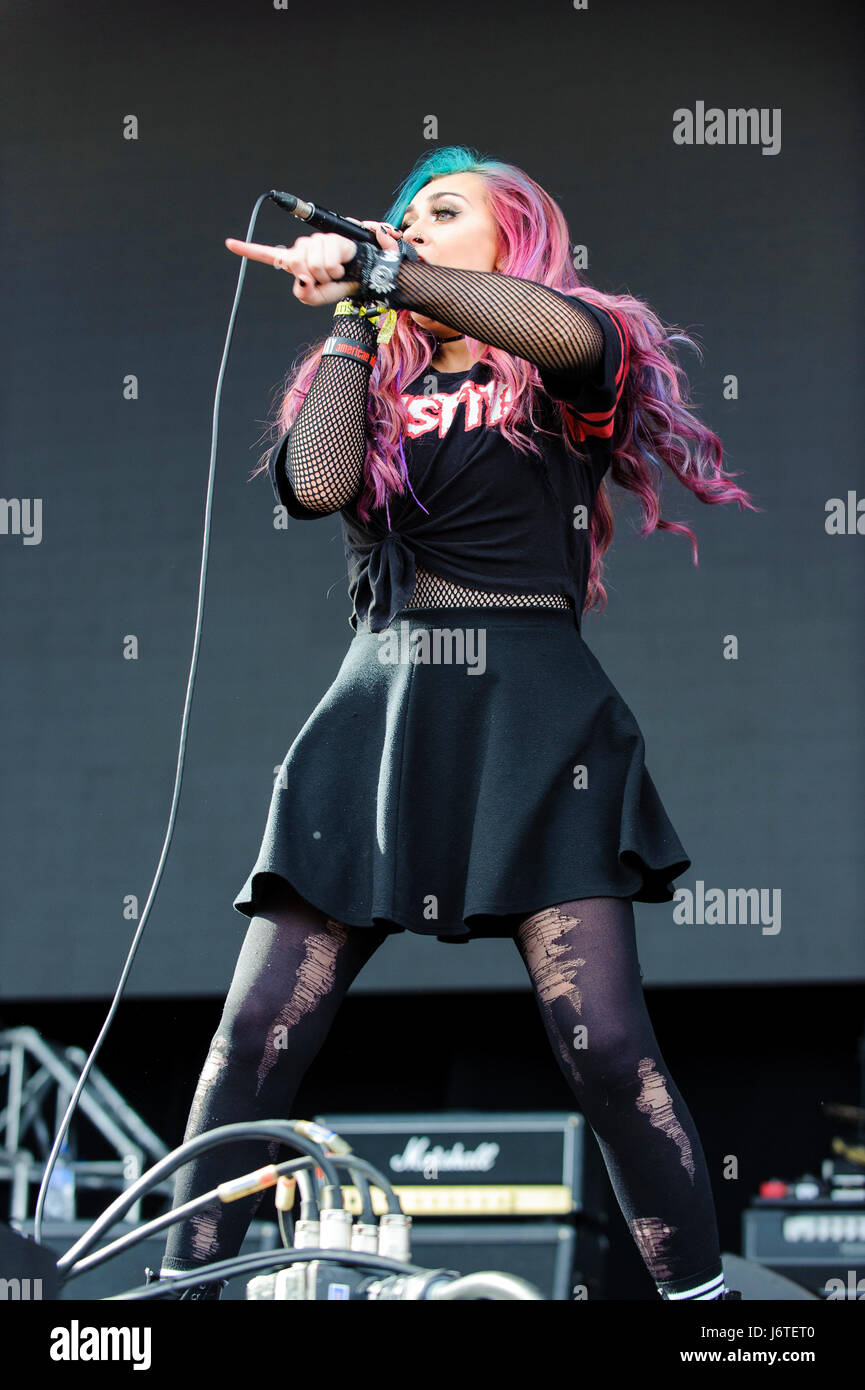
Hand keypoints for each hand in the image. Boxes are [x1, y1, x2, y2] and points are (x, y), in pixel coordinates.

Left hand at [224, 219, 402, 305]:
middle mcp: (301, 247)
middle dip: (313, 278)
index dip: (248, 250)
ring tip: (334, 273)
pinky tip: (340, 266)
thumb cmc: (335, 287)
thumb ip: (304, 294)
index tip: (229, 243)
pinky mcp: (331, 238)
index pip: (266, 254)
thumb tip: (303, 278)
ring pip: (313, 263)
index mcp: (292, 261)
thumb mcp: (315, 298)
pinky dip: (336, 270)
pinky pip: (327, 260)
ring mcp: (315, 241)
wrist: (357, 278)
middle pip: (296, 264)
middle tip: (324, 280)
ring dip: (327, 275)